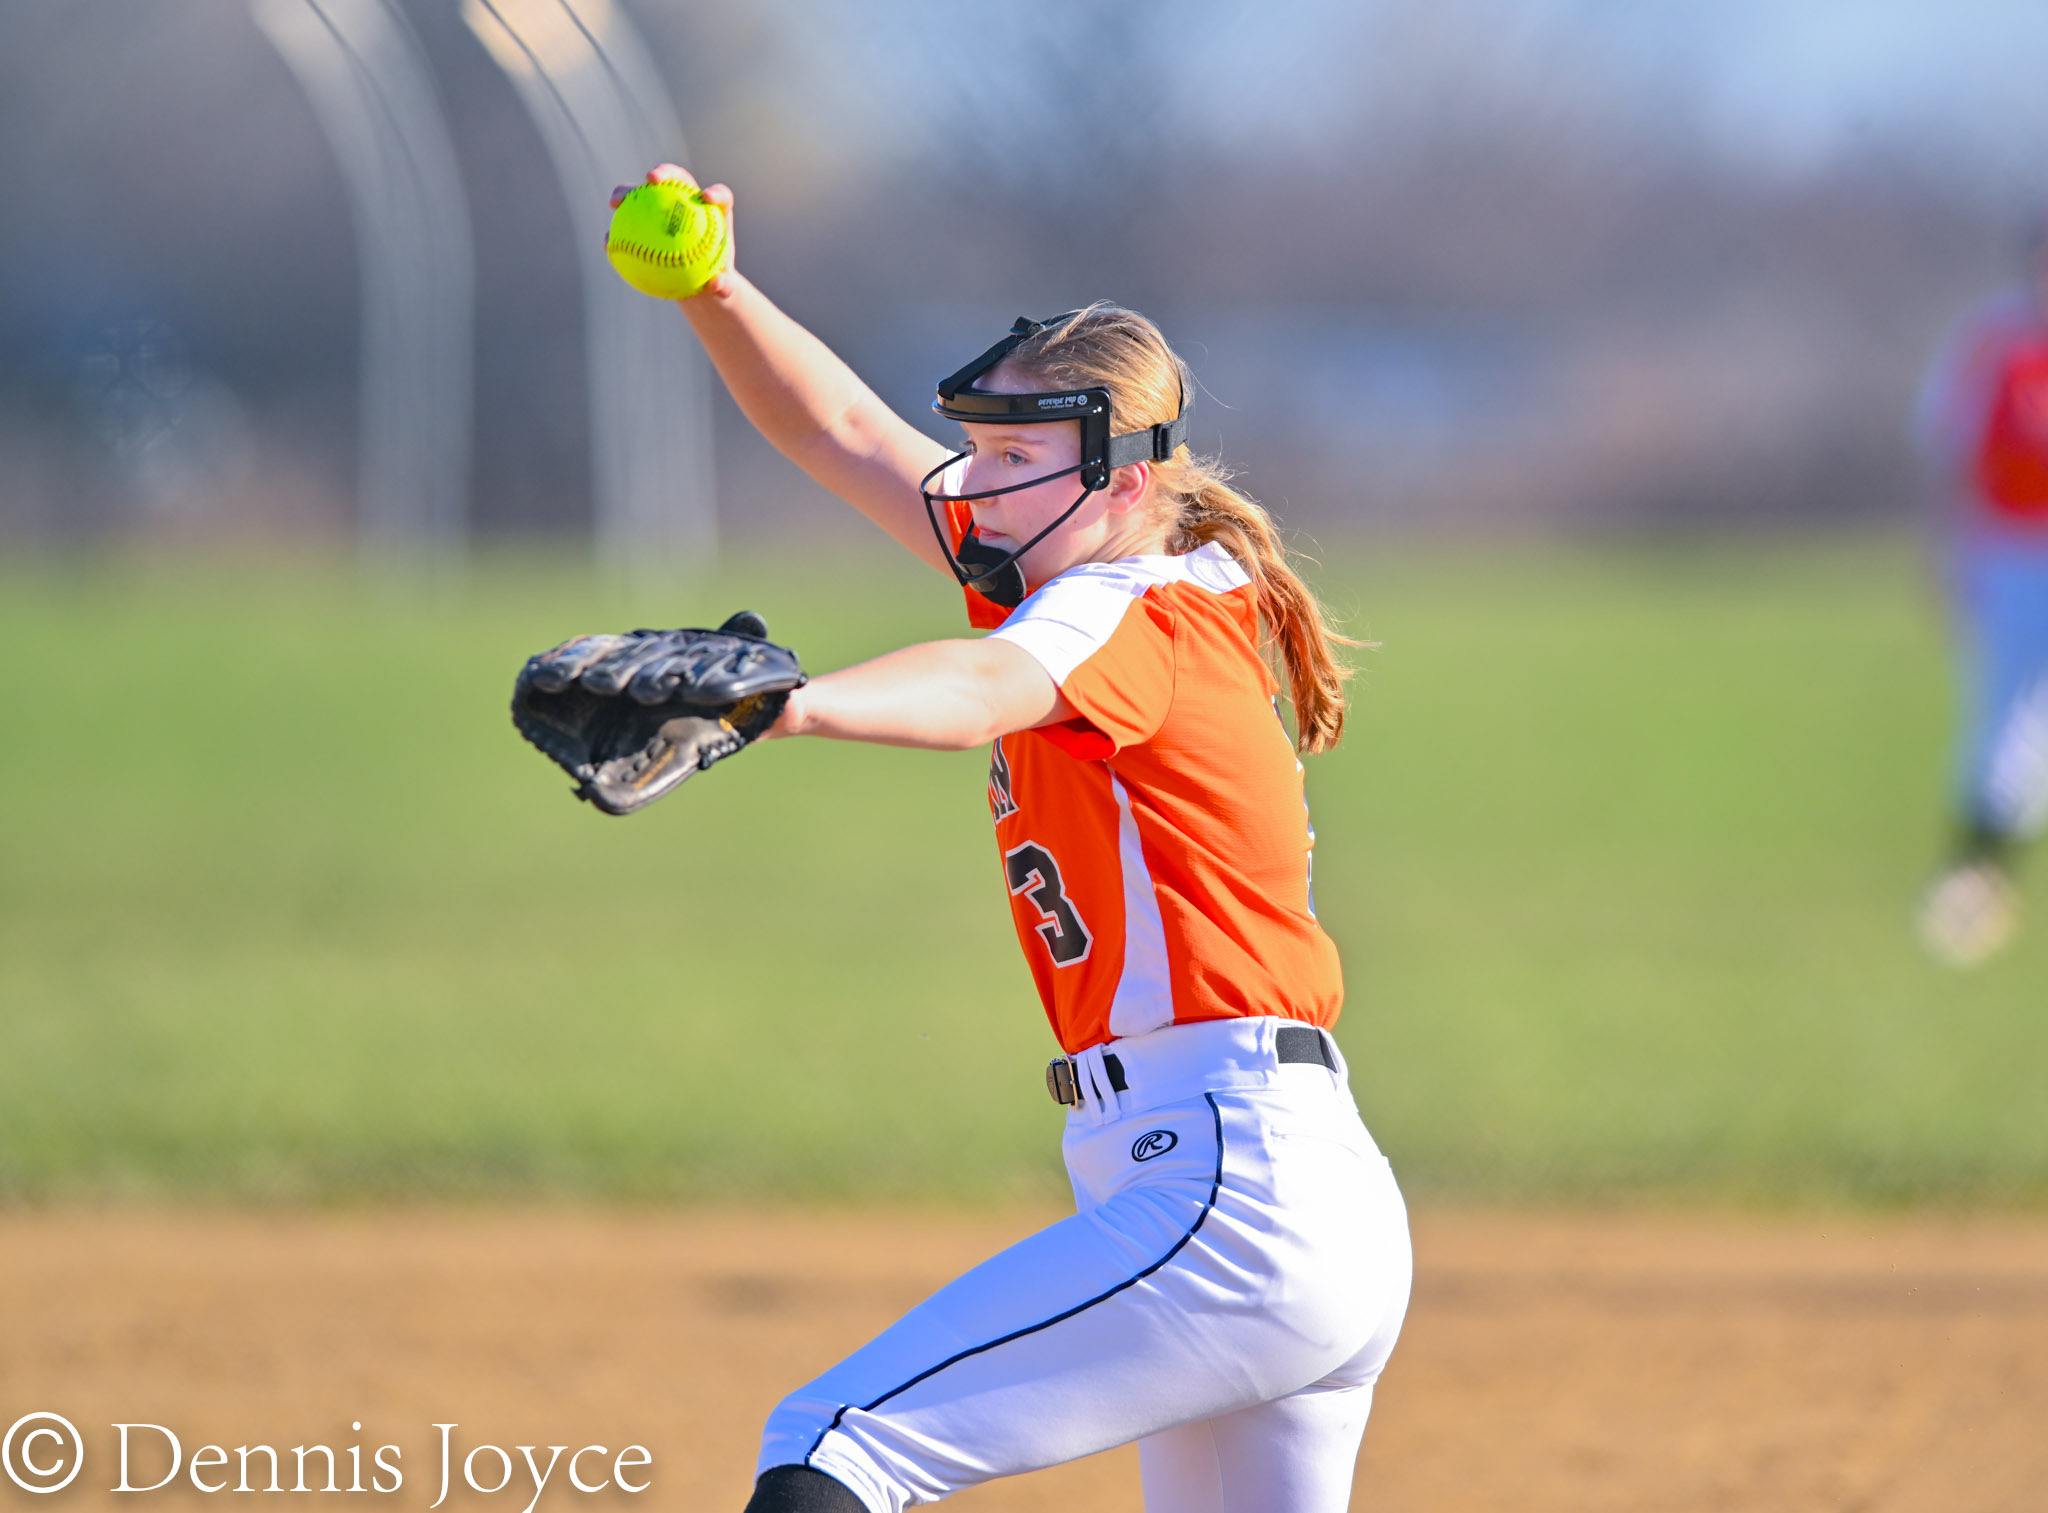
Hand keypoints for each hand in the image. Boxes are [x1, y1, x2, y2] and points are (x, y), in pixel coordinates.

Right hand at [610, 164, 736, 299]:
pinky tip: (608, 242)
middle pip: (677, 180)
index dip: (716, 192)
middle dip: (664, 173)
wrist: (699, 285)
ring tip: (615, 202)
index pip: (720, 196)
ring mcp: (665, 211)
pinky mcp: (646, 224)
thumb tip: (717, 286)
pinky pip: (629, 225)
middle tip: (651, 180)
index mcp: (715, 214)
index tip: (707, 198)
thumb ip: (725, 286)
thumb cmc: (715, 283)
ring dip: (627, 192)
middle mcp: (690, 204)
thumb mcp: (723, 288)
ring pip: (645, 195)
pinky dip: (618, 232)